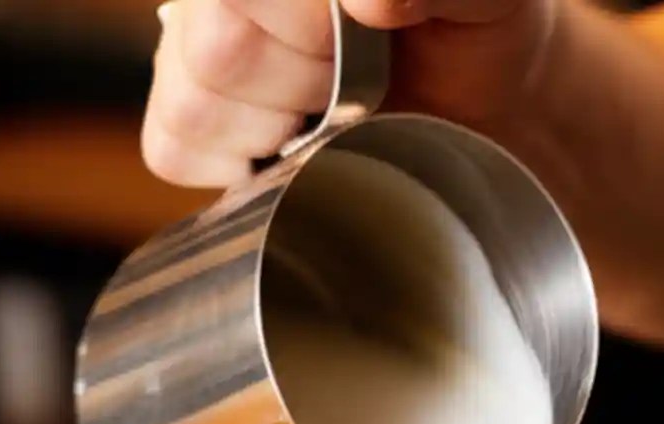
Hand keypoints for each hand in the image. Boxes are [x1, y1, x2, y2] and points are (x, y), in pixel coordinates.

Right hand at [142, 0, 555, 186]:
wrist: (489, 102)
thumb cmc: (483, 32)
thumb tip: (366, 0)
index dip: (305, 32)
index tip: (372, 37)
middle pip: (214, 52)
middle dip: (307, 83)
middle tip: (364, 81)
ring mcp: (200, 47)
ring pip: (193, 106)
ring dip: (280, 129)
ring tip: (333, 110)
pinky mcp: (199, 119)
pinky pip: (174, 150)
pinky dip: (238, 166)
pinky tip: (292, 145)